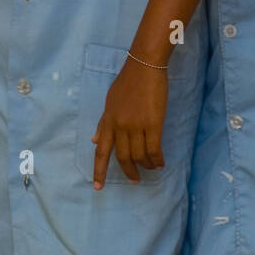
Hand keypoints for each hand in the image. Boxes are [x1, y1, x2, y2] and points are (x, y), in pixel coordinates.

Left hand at [92, 58, 168, 187]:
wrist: (144, 66)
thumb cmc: (128, 81)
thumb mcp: (110, 101)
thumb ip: (103, 122)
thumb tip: (94, 140)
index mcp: (108, 120)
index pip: (101, 151)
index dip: (99, 170)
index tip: (98, 187)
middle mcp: (120, 126)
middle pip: (122, 157)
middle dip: (129, 171)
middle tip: (135, 180)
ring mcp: (136, 125)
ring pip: (139, 155)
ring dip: (145, 165)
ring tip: (150, 168)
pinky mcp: (153, 123)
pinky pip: (154, 149)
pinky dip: (156, 159)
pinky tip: (160, 163)